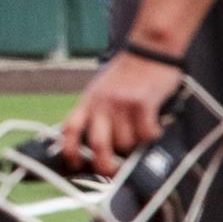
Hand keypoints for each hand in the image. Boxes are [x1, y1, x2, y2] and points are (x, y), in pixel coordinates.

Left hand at [59, 52, 183, 175]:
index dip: (68, 150)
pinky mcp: (142, 103)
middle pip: (97, 144)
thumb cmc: (126, 73)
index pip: (69, 129)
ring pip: (125, 143)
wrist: (149, 49)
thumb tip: (92, 143)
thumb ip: (96, 112)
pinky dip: (152, 136)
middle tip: (115, 172)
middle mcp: (101, 104)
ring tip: (140, 135)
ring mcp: (121, 104)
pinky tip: (154, 128)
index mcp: (88, 101)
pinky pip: (146, 133)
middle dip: (105, 165)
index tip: (75, 165)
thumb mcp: (101, 90)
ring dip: (134, 147)